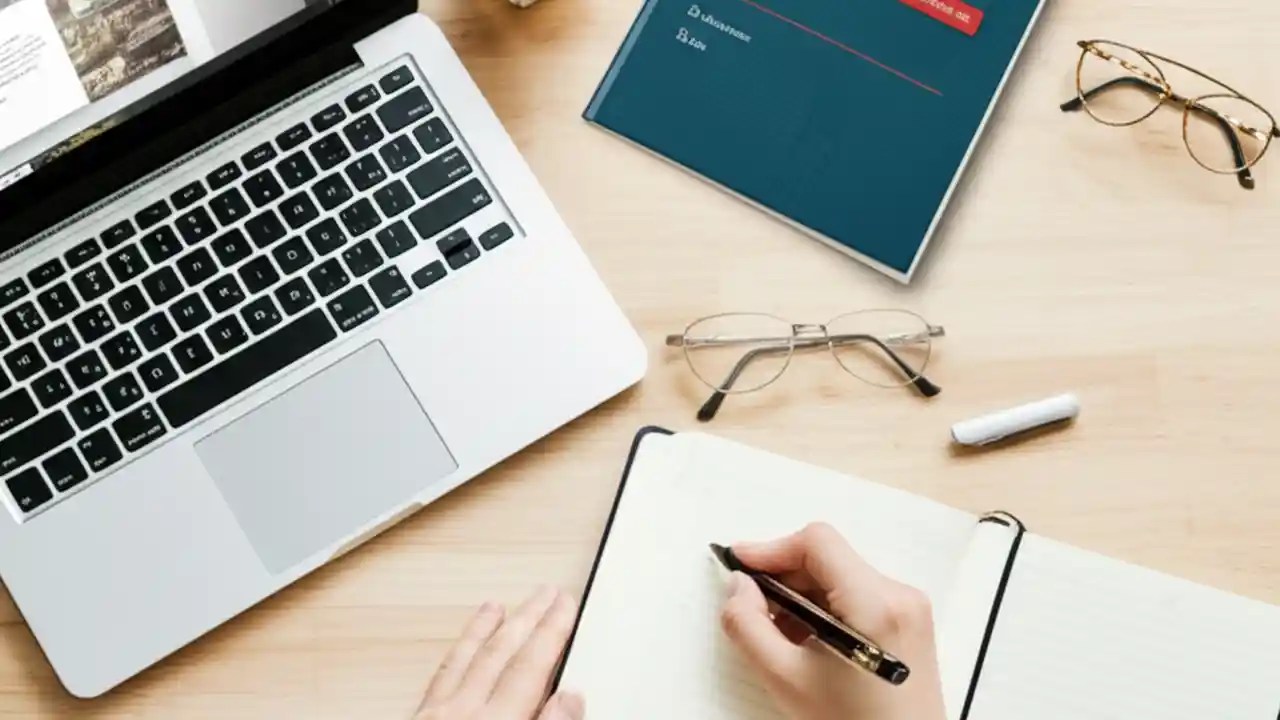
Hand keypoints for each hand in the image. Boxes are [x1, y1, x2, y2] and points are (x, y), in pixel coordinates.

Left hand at [415, 586, 584, 719]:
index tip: (565, 605)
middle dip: (527, 618)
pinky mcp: (414, 719)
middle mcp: (462, 710)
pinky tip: (457, 650)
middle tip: (544, 592)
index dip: (552, 631)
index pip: (531, 665)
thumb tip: (570, 697)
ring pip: (463, 658)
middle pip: (500, 652)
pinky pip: (438, 676)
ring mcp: (434, 714)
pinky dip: (453, 657)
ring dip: (483, 629)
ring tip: (495, 606)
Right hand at [720, 523, 947, 719]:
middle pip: (828, 558)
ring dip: (801, 596)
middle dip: (783, 577)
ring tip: (779, 635)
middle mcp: (900, 596)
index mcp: (876, 603)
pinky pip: (858, 597)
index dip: (771, 549)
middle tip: (750, 607)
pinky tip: (807, 643)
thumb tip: (738, 586)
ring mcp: (910, 610)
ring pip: (840, 577)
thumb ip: (749, 625)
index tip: (738, 565)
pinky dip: (825, 609)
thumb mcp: (786, 679)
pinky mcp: (909, 625)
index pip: (817, 542)